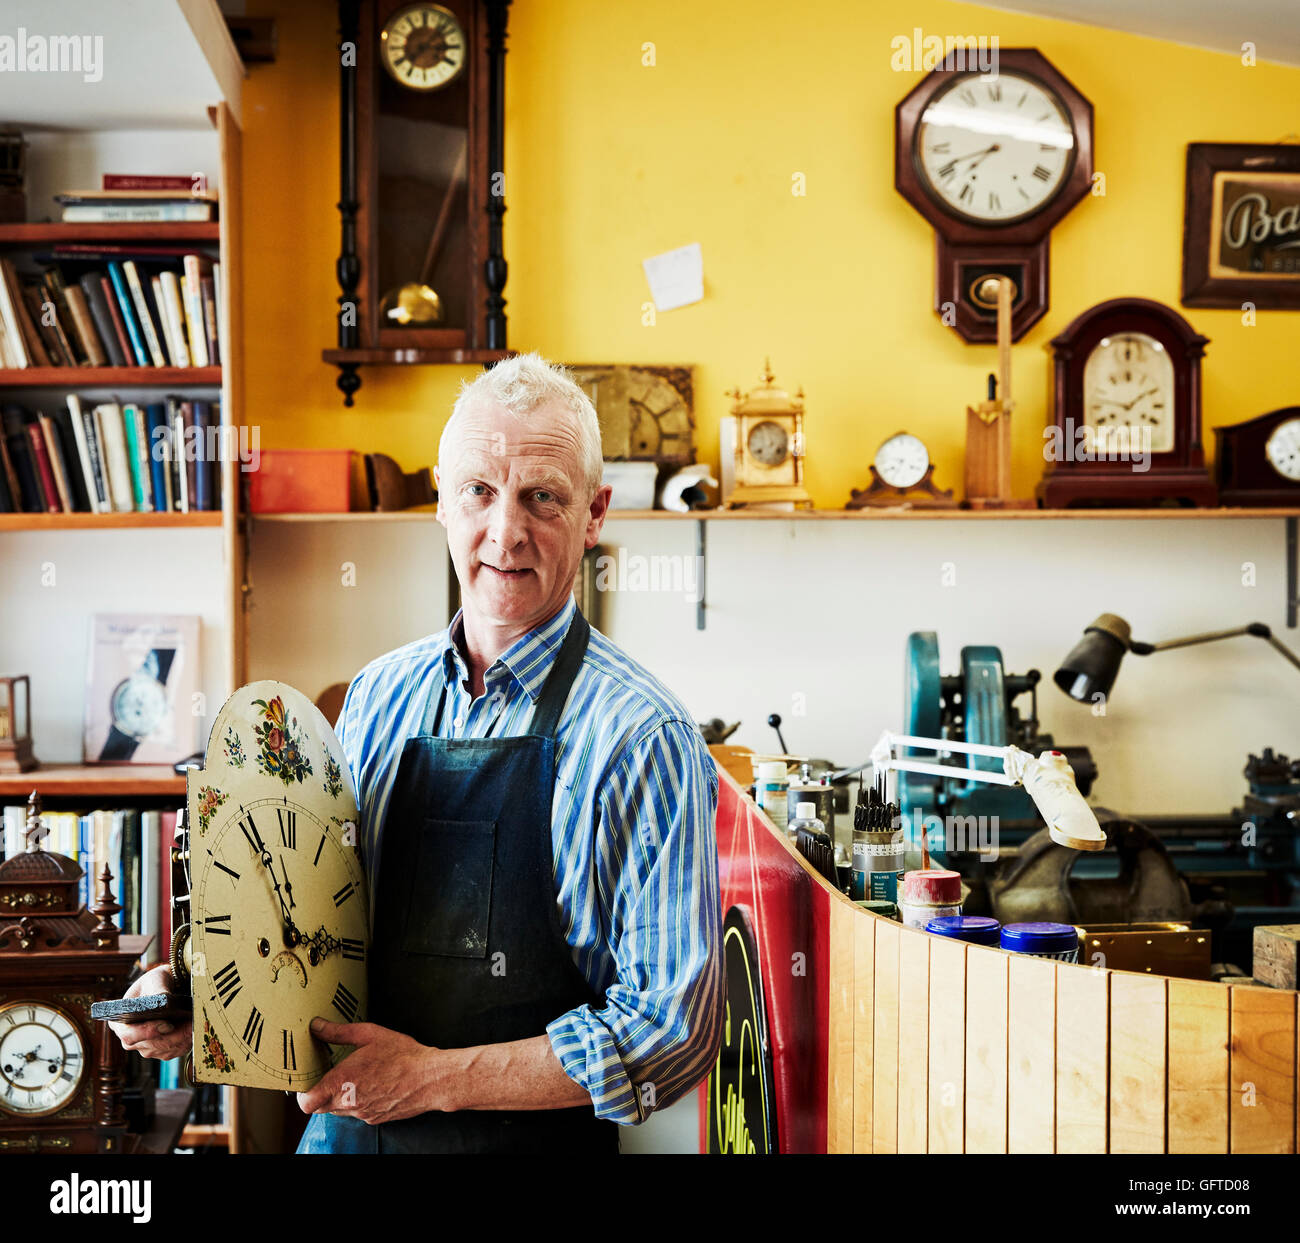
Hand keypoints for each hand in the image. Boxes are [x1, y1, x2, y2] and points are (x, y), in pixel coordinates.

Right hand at [106, 965, 192, 1060]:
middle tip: (194, 1024)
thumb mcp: (155, 979)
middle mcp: (131, 1039)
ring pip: (166, 1050)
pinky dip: (188, 1041)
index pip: (129, 1035)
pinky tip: (197, 1029)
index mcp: (121, 1022)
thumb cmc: (157, 982)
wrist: (168, 988)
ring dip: (184, 1038)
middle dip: (175, 1035)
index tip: (168, 1024)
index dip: (148, 1032)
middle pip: (151, 1045)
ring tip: (199, 1024)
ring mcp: (146, 1047)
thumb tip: (163, 999)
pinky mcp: (162, 1051)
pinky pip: (175, 1051)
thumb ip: (157, 989)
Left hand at [296, 1018, 454, 1124]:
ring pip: (338, 1110)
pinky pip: (357, 1112)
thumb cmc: (402, 1055)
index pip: (306, 1102)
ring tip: (356, 1076)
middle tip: (330, 1072)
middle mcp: (348, 1102)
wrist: (430, 1079)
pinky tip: (373, 1084)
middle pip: (320, 1106)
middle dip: (321, 1091)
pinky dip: (358, 1100)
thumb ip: (338, 1032)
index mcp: (342, 1082)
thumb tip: (317, 1026)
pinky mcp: (374, 1119)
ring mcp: (361, 1113)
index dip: (303, 1093)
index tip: (308, 1078)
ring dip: (340, 1096)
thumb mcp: (370, 1034)